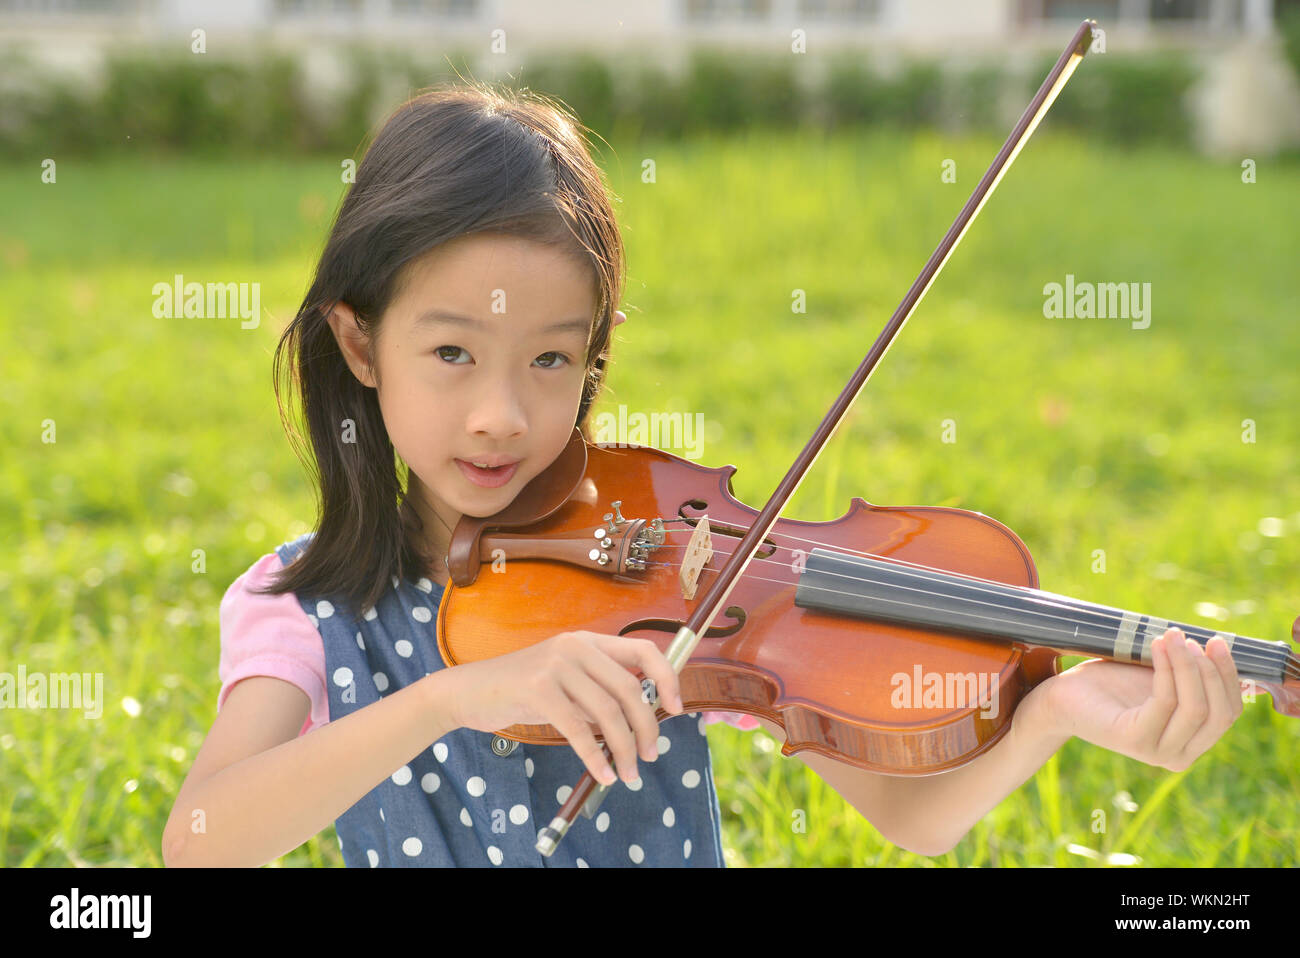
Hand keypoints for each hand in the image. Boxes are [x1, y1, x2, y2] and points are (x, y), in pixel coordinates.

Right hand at [445, 631, 682, 786]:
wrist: (470, 692)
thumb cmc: (522, 691)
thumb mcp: (567, 683)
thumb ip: (599, 692)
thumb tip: (643, 717)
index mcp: (588, 641)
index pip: (643, 649)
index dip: (666, 678)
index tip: (676, 708)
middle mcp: (576, 646)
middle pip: (629, 688)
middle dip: (647, 728)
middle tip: (650, 756)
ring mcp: (556, 665)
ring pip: (608, 712)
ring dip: (624, 749)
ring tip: (629, 774)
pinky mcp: (538, 688)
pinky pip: (579, 730)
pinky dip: (595, 758)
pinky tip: (602, 774)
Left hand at [1038, 628, 1243, 770]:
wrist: (1062, 697)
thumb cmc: (1111, 684)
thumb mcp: (1160, 678)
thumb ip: (1193, 676)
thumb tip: (1227, 655)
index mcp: (1192, 743)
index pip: (1229, 713)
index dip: (1229, 676)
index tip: (1216, 641)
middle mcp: (1180, 756)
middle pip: (1218, 712)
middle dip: (1211, 670)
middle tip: (1191, 638)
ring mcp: (1159, 753)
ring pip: (1194, 706)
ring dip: (1187, 665)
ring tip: (1172, 636)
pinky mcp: (1136, 741)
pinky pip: (1165, 701)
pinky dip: (1167, 669)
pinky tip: (1157, 645)